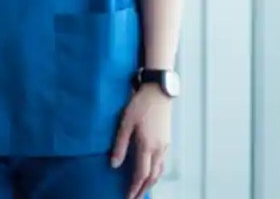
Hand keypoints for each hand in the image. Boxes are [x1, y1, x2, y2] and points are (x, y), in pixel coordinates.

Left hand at [110, 84, 171, 198]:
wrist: (159, 91)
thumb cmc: (140, 104)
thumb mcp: (125, 124)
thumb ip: (120, 145)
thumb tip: (114, 164)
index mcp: (147, 146)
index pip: (141, 174)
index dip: (134, 188)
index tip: (128, 197)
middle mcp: (158, 149)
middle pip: (152, 176)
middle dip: (143, 189)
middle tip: (135, 198)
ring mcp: (164, 145)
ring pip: (159, 170)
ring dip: (150, 182)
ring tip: (142, 189)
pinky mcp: (166, 140)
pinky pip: (162, 162)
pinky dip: (156, 172)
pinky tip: (150, 171)